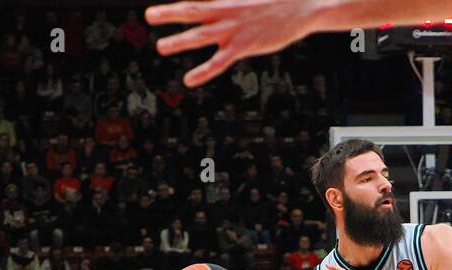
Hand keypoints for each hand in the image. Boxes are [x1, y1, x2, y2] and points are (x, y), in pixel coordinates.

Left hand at [148, 0, 331, 86]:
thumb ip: (235, 2)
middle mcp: (226, 12)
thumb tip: (224, 6)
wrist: (303, 7)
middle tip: (148, 16)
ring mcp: (234, 30)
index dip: (177, 6)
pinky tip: (189, 79)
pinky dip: (203, 71)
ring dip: (179, 41)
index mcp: (227, 0)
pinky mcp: (245, 46)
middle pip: (191, 11)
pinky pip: (219, 62)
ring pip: (200, 36)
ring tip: (160, 46)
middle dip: (168, 14)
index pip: (196, 1)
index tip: (159, 11)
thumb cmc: (280, 1)